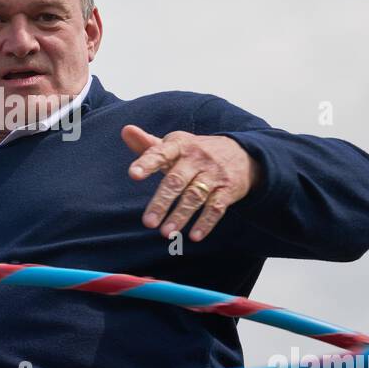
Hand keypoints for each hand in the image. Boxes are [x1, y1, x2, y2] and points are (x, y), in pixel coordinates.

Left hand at [123, 124, 256, 241]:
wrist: (242, 153)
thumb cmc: (196, 152)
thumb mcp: (176, 145)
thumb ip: (149, 145)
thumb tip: (125, 131)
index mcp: (180, 146)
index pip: (161, 153)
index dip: (147, 163)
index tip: (133, 174)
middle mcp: (197, 159)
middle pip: (176, 181)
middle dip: (162, 202)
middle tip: (148, 223)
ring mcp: (213, 175)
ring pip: (195, 196)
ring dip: (180, 216)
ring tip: (165, 233)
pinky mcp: (228, 190)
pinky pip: (216, 207)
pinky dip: (206, 223)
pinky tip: (193, 236)